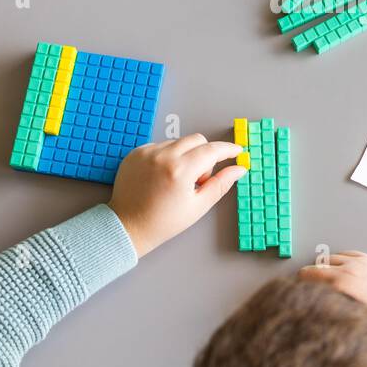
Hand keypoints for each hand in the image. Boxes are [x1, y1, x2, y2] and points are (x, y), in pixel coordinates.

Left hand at [109, 135, 244, 257]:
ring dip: (185, 156)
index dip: (228, 150)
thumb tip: (239, 169)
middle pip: (197, 140)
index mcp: (180, 170)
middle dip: (205, 155)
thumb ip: (220, 184)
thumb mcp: (198, 206)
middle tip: (198, 179)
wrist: (128, 226)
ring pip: (178, 142)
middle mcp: (162, 156)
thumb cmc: (162, 222)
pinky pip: (161, 146)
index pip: (212, 150)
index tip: (237, 151)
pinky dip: (167, 157)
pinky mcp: (136, 153)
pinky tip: (162, 177)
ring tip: (176, 181)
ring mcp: (146, 152)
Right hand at [298, 250, 366, 335]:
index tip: (293, 293)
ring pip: (332, 258)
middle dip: (308, 278)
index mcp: (344, 284)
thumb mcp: (359, 325)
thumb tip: (318, 316)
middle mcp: (351, 269)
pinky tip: (336, 268)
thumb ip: (336, 316)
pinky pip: (348, 254)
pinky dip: (338, 260)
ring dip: (323, 267)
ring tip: (319, 281)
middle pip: (319, 267)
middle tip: (304, 291)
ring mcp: (363, 262)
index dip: (299, 286)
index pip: (311, 278)